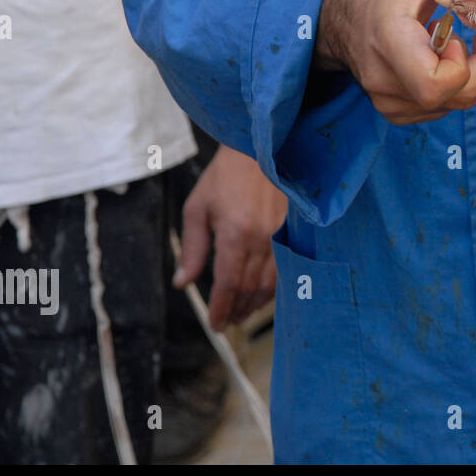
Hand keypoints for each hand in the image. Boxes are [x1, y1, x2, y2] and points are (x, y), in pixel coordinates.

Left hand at [177, 146, 287, 329]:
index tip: (216, 324)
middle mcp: (262, 239)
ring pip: (270, 283)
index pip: (229, 284)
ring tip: (242, 313)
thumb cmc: (225, 177)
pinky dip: (273, 288)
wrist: (258, 151)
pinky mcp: (292, 232)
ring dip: (255, 304)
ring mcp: (281, 236)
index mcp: (236, 234)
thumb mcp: (197, 210)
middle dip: (237, 311)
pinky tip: (262, 294)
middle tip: (227, 323)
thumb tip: (183, 282)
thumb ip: (192, 250)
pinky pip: (285, 270)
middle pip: (250, 289)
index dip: (222, 309)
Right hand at [314, 0, 475, 123]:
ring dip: (467, 77)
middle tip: (475, 39)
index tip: (463, 33)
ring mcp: (388, 101)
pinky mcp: (393, 111)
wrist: (347, 14)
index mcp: (390, 43)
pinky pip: (439, 114)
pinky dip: (452, 90)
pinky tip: (444, 61)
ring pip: (451, 108)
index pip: (436, 85)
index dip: (462, 65)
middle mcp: (385, 80)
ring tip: (458, 44)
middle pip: (453, 99)